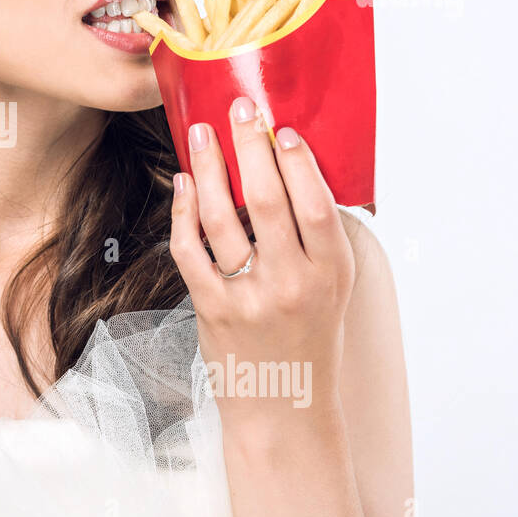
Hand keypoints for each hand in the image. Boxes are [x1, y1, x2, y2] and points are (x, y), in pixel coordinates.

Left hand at [168, 97, 355, 435]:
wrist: (283, 407)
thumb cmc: (309, 338)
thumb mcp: (334, 289)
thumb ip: (318, 237)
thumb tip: (295, 169)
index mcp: (331, 274)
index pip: (317, 205)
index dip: (299, 162)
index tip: (283, 128)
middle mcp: (293, 284)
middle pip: (269, 200)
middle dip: (251, 146)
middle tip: (240, 109)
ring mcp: (248, 297)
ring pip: (223, 217)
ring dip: (211, 168)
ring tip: (203, 134)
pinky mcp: (211, 309)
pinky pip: (190, 249)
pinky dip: (183, 210)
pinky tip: (184, 182)